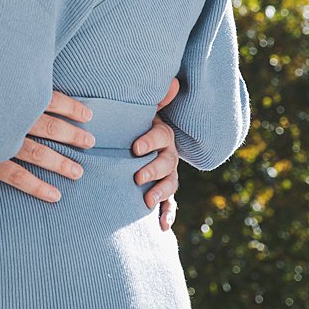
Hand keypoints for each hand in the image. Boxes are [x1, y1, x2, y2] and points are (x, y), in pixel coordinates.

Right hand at [0, 91, 94, 202]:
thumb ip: (1, 80)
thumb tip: (24, 77)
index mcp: (10, 93)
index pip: (49, 98)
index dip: (71, 108)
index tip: (88, 115)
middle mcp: (8, 116)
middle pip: (50, 127)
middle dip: (72, 136)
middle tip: (90, 143)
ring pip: (39, 153)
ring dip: (61, 163)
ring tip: (78, 172)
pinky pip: (16, 176)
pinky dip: (37, 186)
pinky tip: (54, 195)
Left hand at [134, 78, 180, 230]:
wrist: (137, 146)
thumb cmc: (135, 126)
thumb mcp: (141, 112)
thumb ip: (154, 100)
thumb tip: (173, 81)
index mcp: (162, 135)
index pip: (161, 136)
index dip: (150, 141)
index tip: (135, 148)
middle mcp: (168, 155)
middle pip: (167, 163)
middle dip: (153, 170)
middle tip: (137, 177)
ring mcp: (168, 175)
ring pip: (170, 184)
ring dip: (160, 192)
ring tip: (146, 200)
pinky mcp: (164, 192)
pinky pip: (169, 205)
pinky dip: (166, 215)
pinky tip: (161, 227)